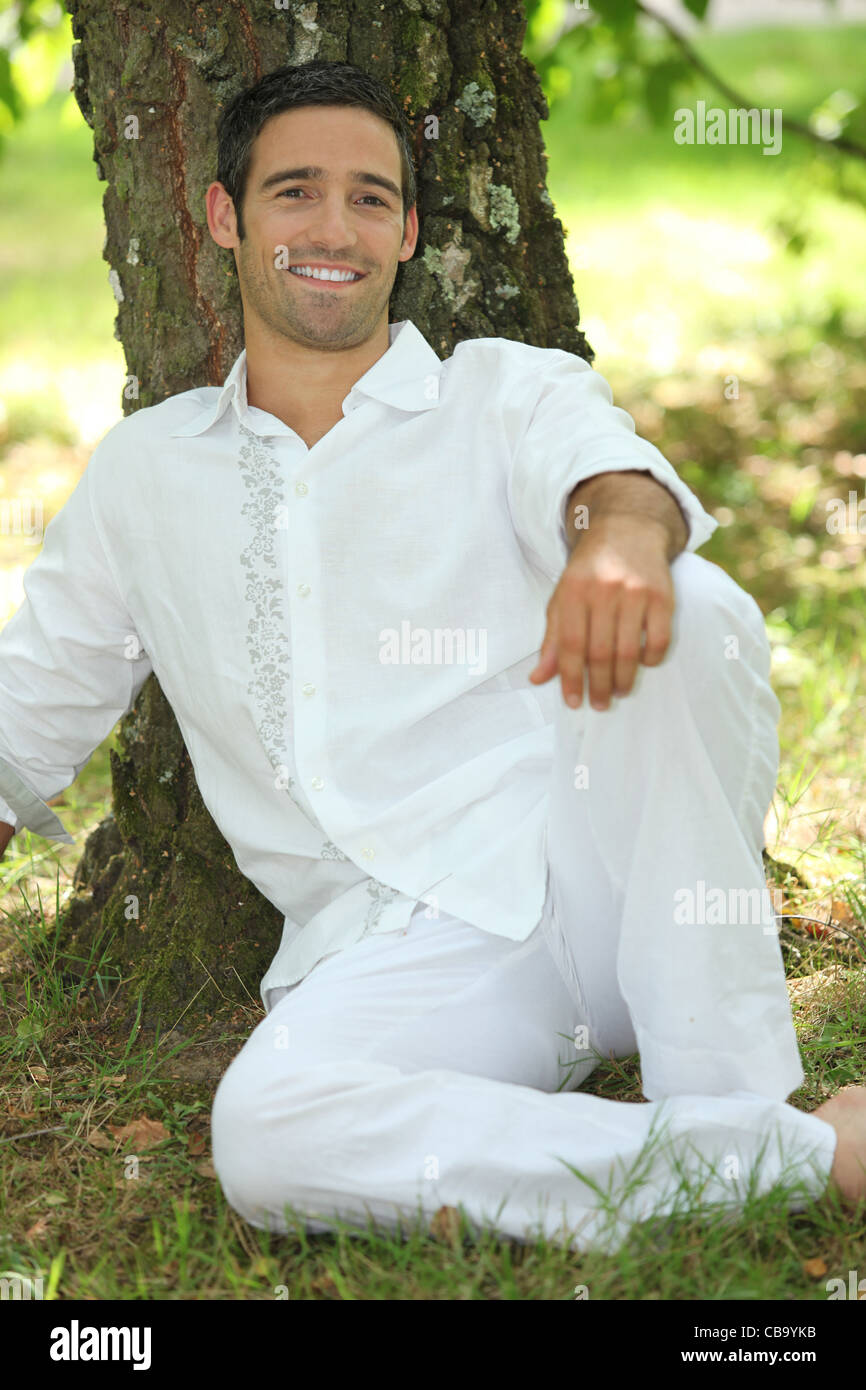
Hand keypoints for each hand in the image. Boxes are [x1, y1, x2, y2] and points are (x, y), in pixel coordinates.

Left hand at [528, 515, 674, 709]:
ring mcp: (635, 592)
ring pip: (629, 651)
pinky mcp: (662, 595)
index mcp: (573, 591)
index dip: (571, 679)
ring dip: (624, 680)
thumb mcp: (563, 599)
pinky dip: (651, 659)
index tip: (574, 702)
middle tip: (600, 704)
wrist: (627, 531)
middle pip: (600, 652)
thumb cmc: (589, 573)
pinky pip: (659, 639)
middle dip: (599, 686)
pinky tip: (642, 665)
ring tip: (619, 692)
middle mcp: (604, 590)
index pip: (571, 645)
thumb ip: (553, 640)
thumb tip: (538, 679)